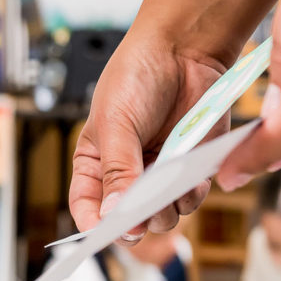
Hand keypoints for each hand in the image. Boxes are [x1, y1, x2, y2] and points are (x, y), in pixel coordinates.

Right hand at [69, 36, 227, 238]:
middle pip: (131, 219)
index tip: (108, 230)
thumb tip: (114, 215)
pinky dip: (192, 191)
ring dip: (169, 206)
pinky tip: (190, 170)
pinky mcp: (190, 167)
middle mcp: (127, 173)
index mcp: (96, 162)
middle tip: (149, 203)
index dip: (95, 223)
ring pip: (164, 216)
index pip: (87, 205)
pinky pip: (191, 198)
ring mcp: (160, 173)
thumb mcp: (116, 122)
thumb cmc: (137, 76)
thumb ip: (118, 171)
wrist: (184, 50)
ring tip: (171, 178)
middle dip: (141, 217)